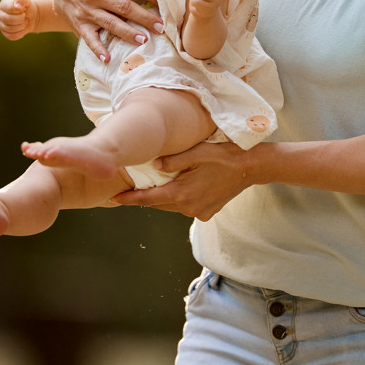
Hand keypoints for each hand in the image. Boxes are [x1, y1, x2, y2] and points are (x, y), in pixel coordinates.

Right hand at [0, 0, 35, 40]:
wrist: (29, 15)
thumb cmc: (25, 5)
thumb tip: (17, 6)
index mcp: (3, 5)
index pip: (9, 9)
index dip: (19, 10)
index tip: (23, 8)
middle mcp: (0, 15)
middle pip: (8, 20)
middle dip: (20, 18)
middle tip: (24, 15)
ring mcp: (2, 25)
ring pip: (10, 29)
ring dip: (22, 25)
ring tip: (24, 20)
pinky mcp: (6, 33)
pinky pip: (12, 36)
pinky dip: (21, 33)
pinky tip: (23, 27)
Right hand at [54, 0, 162, 62]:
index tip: (163, 2)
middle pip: (124, 7)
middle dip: (144, 17)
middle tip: (160, 26)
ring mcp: (87, 10)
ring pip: (111, 23)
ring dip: (128, 33)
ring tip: (144, 40)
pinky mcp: (80, 25)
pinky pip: (90, 39)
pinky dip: (98, 50)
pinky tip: (108, 59)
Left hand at [113, 141, 252, 220]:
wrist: (253, 167)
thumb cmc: (225, 155)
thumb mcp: (197, 152)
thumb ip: (173, 160)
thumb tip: (154, 165)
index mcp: (182, 193)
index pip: (148, 199)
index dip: (129, 199)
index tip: (112, 199)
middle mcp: (188, 207)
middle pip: (159, 203)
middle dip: (145, 196)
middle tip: (129, 187)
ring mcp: (199, 212)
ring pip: (172, 205)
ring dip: (164, 196)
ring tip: (155, 184)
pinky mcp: (207, 212)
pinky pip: (186, 207)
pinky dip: (180, 198)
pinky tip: (182, 185)